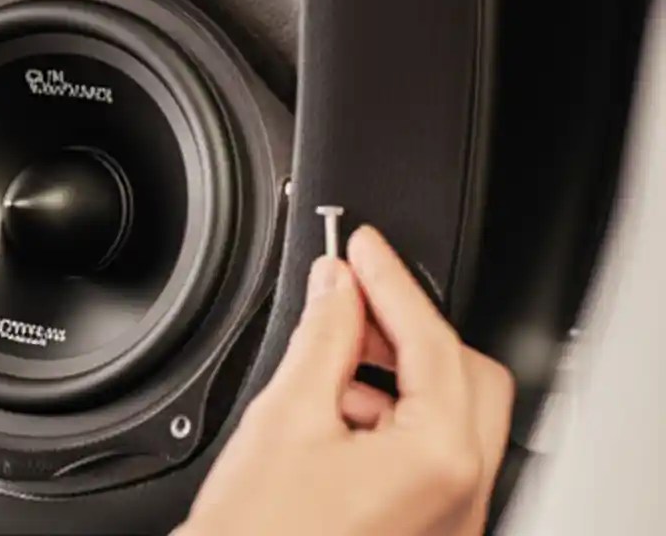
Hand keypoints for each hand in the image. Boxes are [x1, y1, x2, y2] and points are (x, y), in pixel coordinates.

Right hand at [178, 226, 514, 535]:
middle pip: (465, 374)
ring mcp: (451, 519)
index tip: (362, 245)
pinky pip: (435, 453)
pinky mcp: (429, 530)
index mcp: (440, 460)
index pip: (429, 339)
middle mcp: (463, 495)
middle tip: (353, 296)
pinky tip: (338, 408)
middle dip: (408, 328)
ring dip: (400, 373)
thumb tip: (337, 284)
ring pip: (454, 413)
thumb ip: (323, 335)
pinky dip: (395, 416)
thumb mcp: (287, 416)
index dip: (389, 280)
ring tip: (334, 357)